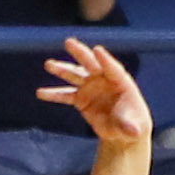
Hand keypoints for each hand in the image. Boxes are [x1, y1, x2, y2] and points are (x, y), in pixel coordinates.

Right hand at [38, 38, 153, 144]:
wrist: (122, 131)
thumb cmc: (133, 125)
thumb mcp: (133, 128)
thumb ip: (131, 128)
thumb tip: (134, 132)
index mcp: (122, 83)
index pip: (112, 69)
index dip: (105, 60)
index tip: (97, 50)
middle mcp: (104, 80)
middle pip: (91, 65)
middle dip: (81, 54)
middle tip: (68, 42)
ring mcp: (91, 87)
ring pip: (75, 75)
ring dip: (62, 69)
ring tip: (49, 64)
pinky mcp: (80, 98)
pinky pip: (65, 95)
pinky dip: (53, 94)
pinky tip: (41, 93)